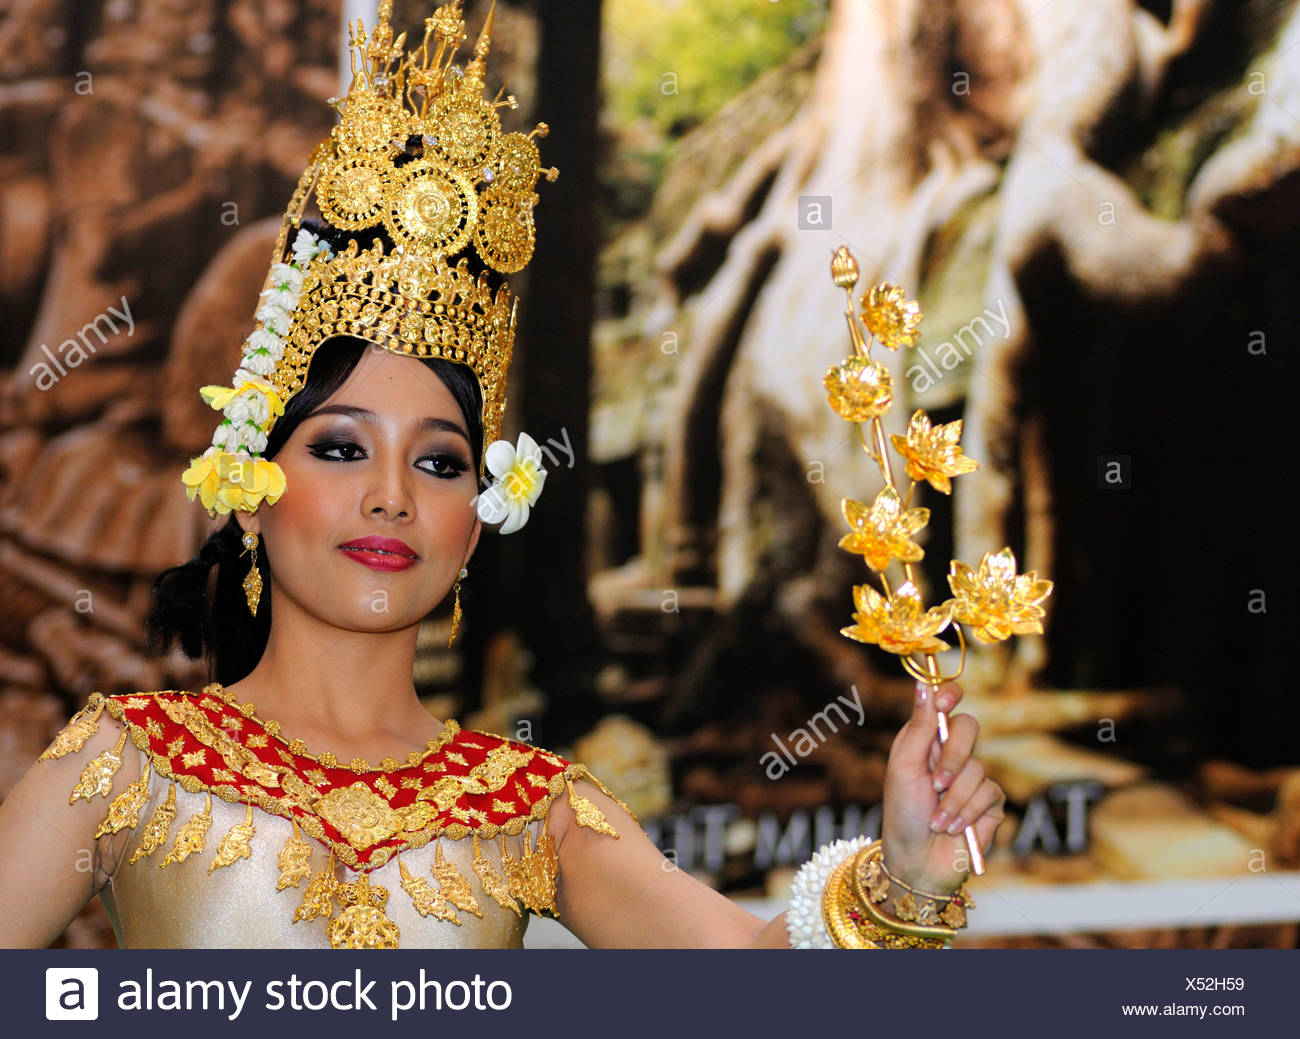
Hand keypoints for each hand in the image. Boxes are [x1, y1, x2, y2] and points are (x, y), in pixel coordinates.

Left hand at [879, 679, 1004, 895]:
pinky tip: (954, 828)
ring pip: (977, 767)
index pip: (944, 704)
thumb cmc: (903, 814)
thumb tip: (923, 683)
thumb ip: (918, 727)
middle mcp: (950, 753)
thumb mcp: (904, 768)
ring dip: (954, 799)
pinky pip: (989, 792)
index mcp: (925, 740)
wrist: (917, 861)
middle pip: (968, 727)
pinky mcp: (990, 802)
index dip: (949, 694)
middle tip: (936, 783)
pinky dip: (967, 812)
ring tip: (937, 821)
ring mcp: (972, 777)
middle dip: (953, 757)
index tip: (946, 699)